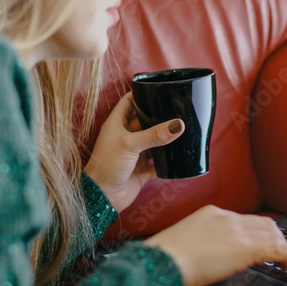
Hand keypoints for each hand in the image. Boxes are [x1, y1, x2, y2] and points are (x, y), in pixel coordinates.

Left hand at [84, 92, 183, 211]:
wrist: (102, 197)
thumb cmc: (106, 166)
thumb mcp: (130, 144)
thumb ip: (154, 134)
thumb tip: (178, 125)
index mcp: (117, 124)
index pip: (129, 102)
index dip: (141, 94)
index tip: (158, 88)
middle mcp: (126, 137)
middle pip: (145, 121)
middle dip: (159, 116)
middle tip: (178, 109)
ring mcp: (135, 154)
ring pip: (154, 142)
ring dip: (166, 138)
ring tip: (184, 129)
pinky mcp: (142, 170)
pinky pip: (159, 163)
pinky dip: (168, 161)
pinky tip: (179, 156)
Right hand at [144, 207, 286, 285]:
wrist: (161, 262)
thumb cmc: (165, 258)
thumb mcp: (183, 242)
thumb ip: (200, 241)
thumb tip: (206, 253)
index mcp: (212, 213)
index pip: (244, 220)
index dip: (258, 233)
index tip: (260, 242)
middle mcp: (227, 217)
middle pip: (263, 224)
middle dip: (275, 238)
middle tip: (280, 256)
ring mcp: (237, 231)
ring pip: (272, 234)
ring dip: (283, 247)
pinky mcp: (245, 249)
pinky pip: (278, 249)